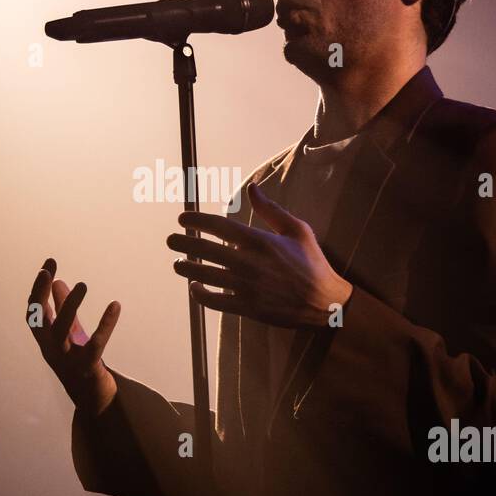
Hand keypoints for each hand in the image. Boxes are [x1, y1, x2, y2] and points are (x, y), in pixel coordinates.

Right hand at [26, 258, 120, 415]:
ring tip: (83, 285)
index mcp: (45, 340)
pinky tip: (115, 306)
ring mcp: (68, 360)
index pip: (34, 310)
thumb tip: (58, 282)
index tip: (49, 263)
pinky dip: (105, 325)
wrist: (93, 401)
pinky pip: (96, 344)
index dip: (38, 287)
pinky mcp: (88, 368)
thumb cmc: (78, 364)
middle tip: (48, 272)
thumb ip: (61, 309)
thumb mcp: (69, 333)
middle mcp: (51, 350)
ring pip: (63, 332)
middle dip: (40, 295)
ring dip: (70, 307)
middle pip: (40, 321)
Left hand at [167, 181, 352, 328]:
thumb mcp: (297, 230)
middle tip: (171, 240)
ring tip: (178, 263)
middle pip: (206, 250)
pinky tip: (194, 287)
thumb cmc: (311, 262)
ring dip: (187, 268)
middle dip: (183, 243)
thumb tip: (253, 187)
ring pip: (205, 275)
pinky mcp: (246, 307)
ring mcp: (246, 287)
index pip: (219, 226)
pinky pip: (214, 301)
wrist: (324, 303)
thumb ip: (271, 209)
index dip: (196, 221)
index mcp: (260, 241)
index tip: (182, 219)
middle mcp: (250, 263)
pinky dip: (199, 294)